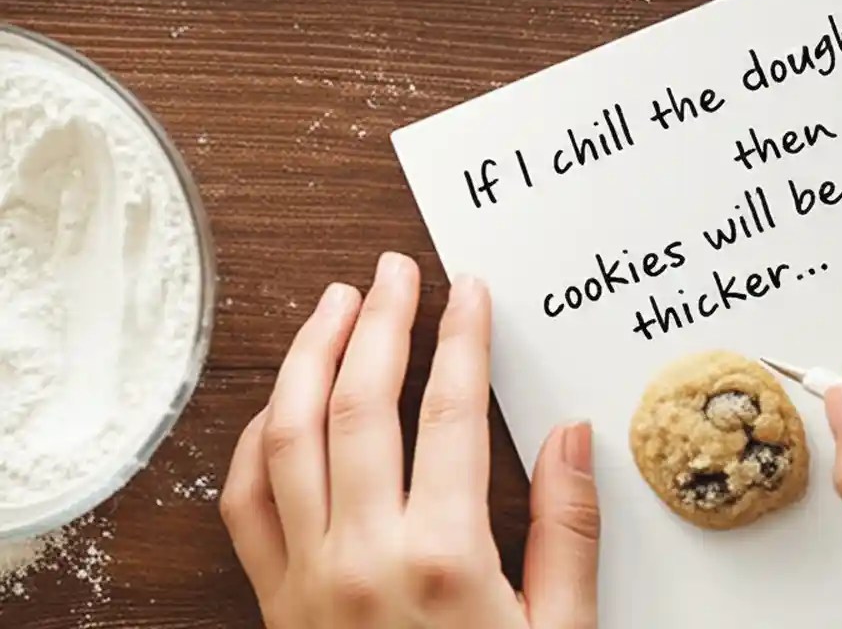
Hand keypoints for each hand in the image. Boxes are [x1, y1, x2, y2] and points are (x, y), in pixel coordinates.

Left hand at [220, 253, 599, 628]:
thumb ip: (569, 530)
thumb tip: (572, 436)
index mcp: (442, 557)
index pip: (448, 409)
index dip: (461, 336)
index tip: (468, 292)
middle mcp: (361, 554)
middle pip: (358, 400)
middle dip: (380, 320)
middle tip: (395, 271)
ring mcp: (305, 576)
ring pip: (287, 434)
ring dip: (308, 356)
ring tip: (334, 305)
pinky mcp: (273, 600)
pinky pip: (243, 501)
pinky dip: (255, 441)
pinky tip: (281, 404)